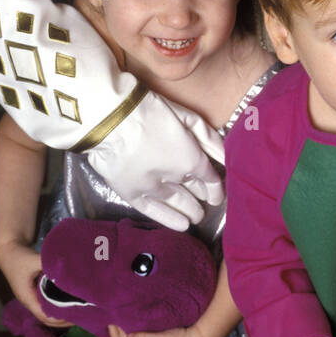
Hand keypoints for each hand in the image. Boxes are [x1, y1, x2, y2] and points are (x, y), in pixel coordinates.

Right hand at [0, 242, 70, 327]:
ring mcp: (31, 296)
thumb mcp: (34, 260)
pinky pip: (47, 303)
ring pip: (47, 311)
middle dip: (63, 319)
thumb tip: (69, 270)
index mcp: (27, 297)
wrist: (8, 249)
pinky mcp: (34, 290)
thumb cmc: (19, 256)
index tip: (76, 316)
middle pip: (46, 318)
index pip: (44, 316)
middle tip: (82, 315)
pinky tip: (70, 299)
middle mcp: (29, 300)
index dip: (60, 320)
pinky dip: (57, 304)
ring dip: (61, 312)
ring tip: (78, 309)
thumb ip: (50, 265)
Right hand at [86, 94, 225, 230]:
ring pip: (177, 202)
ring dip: (189, 210)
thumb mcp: (187, 118)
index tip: (217, 195)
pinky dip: (169, 219)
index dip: (216, 188)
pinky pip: (154, 211)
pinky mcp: (132, 193)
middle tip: (205, 206)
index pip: (210, 179)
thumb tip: (226, 156)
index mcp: (191, 159)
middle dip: (202, 199)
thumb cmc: (150, 110)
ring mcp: (153, 188)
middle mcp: (176, 178)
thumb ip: (209, 139)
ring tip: (195, 217)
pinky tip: (181, 225)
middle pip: (195, 191)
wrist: (109, 119)